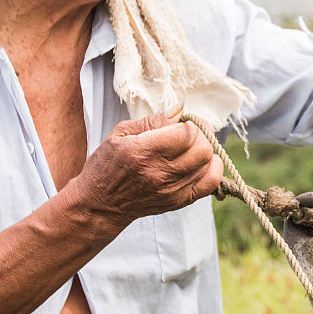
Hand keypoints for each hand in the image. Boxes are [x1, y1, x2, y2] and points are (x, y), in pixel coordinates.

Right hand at [72, 111, 223, 227]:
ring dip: (204, 151)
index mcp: (141, 152)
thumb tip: (180, 109)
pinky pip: (211, 184)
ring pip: (209, 164)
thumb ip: (153, 120)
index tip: (181, 123)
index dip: (189, 124)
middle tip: (188, 134)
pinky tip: (199, 163)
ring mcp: (171, 190)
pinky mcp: (178, 202)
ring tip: (190, 149)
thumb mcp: (121, 133)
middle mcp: (159, 173)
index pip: (185, 134)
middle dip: (200, 135)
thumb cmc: (107, 165)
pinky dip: (211, 169)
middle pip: (203, 149)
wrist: (101, 204)